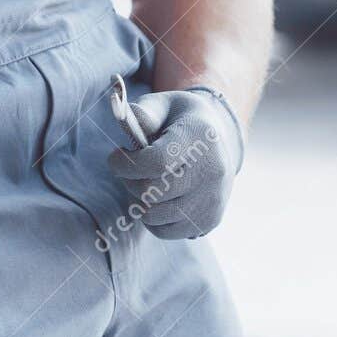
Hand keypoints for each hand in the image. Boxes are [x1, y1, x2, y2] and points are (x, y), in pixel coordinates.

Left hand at [106, 87, 243, 239]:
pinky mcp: (209, 220)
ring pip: (153, 216)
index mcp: (201, 138)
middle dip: (129, 181)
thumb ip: (146, 112)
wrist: (221, 140)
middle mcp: (212, 171)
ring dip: (140, 201)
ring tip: (145, 183)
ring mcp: (213, 199)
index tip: (115, 157)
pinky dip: (153, 218)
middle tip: (129, 170)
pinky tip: (158, 199)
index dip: (127, 164)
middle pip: (151, 191)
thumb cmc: (182, 121)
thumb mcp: (166, 105)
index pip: (157, 162)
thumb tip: (131, 121)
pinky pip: (164, 231)